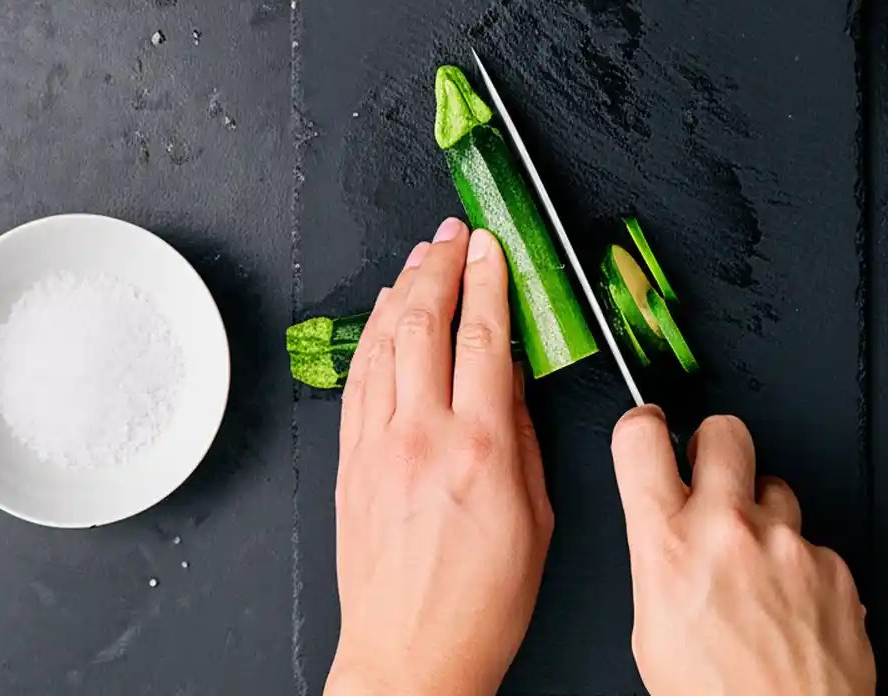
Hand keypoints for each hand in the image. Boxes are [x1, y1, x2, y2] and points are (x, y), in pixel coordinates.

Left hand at [326, 218, 552, 695]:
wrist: (412, 655)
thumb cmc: (484, 602)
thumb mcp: (537, 516)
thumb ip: (523, 437)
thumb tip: (509, 380)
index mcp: (483, 448)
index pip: (483, 337)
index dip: (487, 281)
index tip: (491, 248)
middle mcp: (424, 436)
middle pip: (426, 324)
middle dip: (440, 266)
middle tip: (452, 233)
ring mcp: (379, 447)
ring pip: (384, 344)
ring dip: (402, 291)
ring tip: (419, 259)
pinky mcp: (351, 464)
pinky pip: (358, 382)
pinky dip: (371, 339)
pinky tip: (383, 318)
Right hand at [611, 407, 874, 695]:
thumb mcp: (653, 630)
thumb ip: (661, 563)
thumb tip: (669, 533)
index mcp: (667, 546)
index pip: (640, 439)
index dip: (642, 426)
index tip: (649, 430)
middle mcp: (729, 530)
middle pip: (724, 430)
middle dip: (715, 445)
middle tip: (714, 475)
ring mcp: (788, 543)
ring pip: (776, 488)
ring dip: (764, 516)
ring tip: (757, 570)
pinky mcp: (833, 564)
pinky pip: (812, 544)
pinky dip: (801, 568)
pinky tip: (790, 607)